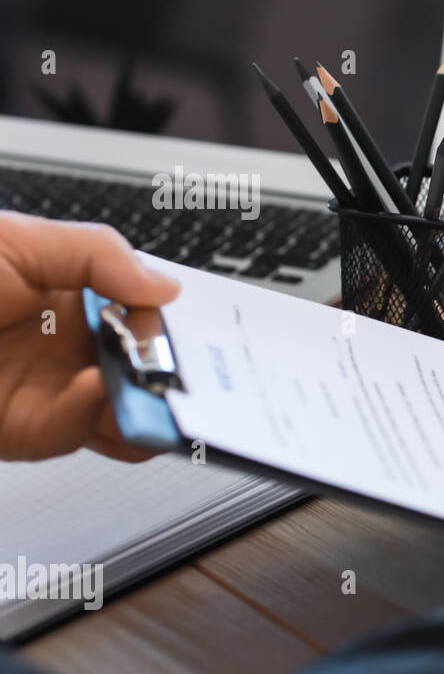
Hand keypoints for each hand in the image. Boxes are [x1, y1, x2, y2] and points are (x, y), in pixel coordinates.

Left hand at [0, 212, 178, 461]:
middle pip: (145, 365)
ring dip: (152, 403)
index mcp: (70, 293)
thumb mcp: (15, 240)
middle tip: (189, 363)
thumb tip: (165, 287)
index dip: (172, 320)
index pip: (142, 311)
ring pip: (128, 408)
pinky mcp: (28, 431)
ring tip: (159, 386)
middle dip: (175, 367)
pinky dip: (104, 420)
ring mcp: (51, 390)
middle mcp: (66, 345)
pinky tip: (105, 393)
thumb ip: (98, 255)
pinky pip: (83, 434)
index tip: (195, 325)